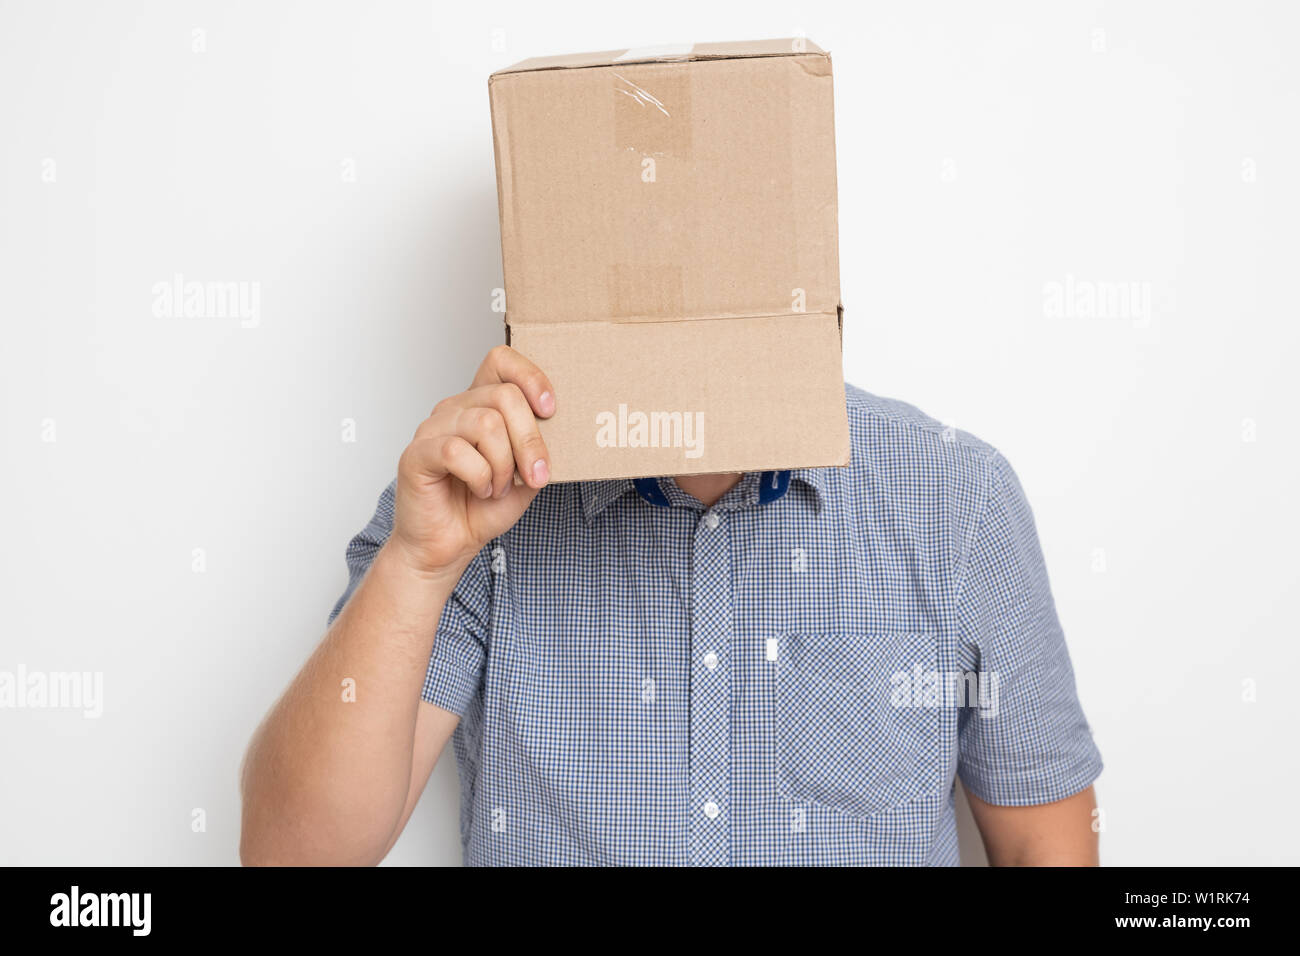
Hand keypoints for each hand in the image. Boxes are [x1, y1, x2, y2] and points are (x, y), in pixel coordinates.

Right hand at [385, 346, 554, 577]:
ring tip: (497, 487)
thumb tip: (560, 428)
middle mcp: (454, 409)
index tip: (550, 410)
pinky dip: (479, 476)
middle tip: (534, 475)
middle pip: (504, 397)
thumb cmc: (482, 508)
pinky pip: (457, 451)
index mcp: (480, 405)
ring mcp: (432, 428)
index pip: (501, 360)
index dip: (530, 376)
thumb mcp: (527, 476)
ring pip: (485, 424)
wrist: (449, 546)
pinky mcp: (416, 454)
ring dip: (503, 465)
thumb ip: (539, 448)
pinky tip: (479, 490)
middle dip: (530, 440)